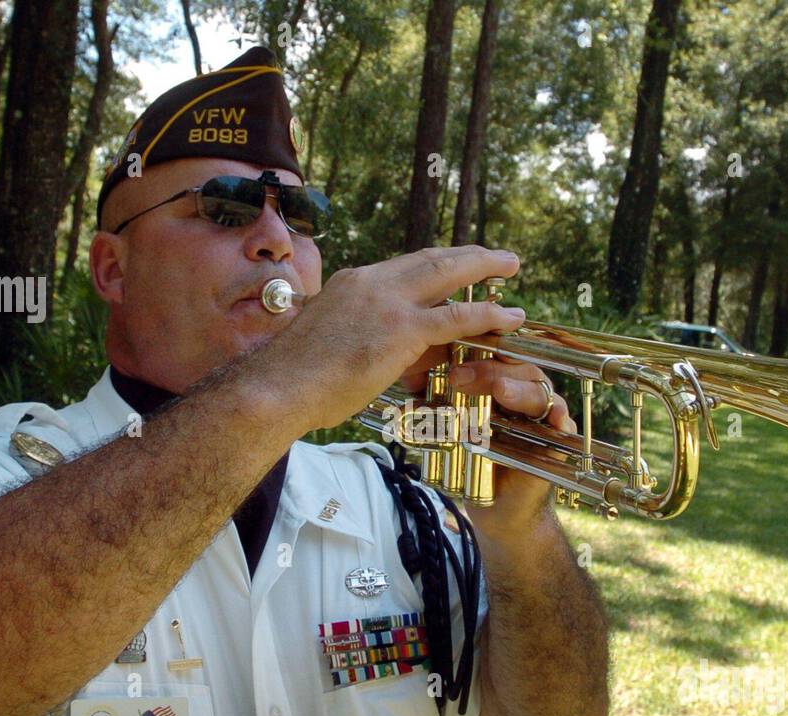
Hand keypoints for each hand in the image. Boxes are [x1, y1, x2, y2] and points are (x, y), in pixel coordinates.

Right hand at [261, 245, 524, 431]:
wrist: (276, 389)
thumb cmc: (292, 380)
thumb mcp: (325, 345)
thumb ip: (352, 339)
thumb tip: (368, 356)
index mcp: (350, 284)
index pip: (401, 268)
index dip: (433, 265)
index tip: (452, 266)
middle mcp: (370, 283)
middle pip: (429, 258)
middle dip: (467, 254)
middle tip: (495, 255)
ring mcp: (387, 303)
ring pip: (449, 274)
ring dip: (485, 267)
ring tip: (511, 268)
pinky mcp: (402, 330)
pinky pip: (457, 317)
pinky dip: (488, 315)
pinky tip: (510, 318)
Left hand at [446, 356, 574, 537]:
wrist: (497, 508)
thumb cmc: (473, 465)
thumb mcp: (447, 436)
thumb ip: (432, 413)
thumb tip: (405, 398)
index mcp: (495, 384)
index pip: (490, 355)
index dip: (474, 348)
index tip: (448, 349)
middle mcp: (520, 393)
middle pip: (514, 365)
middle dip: (487, 368)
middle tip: (459, 377)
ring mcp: (540, 414)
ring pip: (537, 388)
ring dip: (518, 387)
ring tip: (500, 390)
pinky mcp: (556, 437)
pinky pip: (562, 420)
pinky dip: (559, 416)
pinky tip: (552, 416)